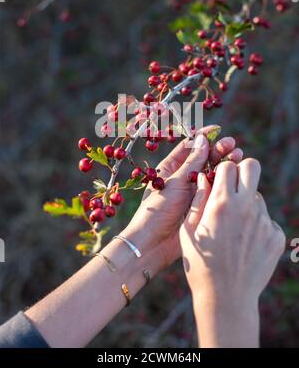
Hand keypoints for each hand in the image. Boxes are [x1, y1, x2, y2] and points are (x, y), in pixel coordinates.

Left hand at [122, 125, 242, 272]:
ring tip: (238, 156)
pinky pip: (216, 189)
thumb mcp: (175, 182)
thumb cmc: (157, 209)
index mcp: (171, 167)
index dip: (204, 137)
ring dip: (225, 163)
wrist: (154, 243)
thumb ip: (192, 162)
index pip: (190, 147)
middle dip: (219, 150)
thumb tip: (202, 139)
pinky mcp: (203, 205)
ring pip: (213, 172)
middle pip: (204, 158)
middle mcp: (184, 177)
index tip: (217, 130)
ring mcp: (194, 191)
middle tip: (232, 145)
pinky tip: (235, 173)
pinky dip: (226, 180)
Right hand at [179, 159, 285, 346]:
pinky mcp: (275, 236)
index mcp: (222, 203)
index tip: (218, 183)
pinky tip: (244, 244)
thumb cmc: (200, 262)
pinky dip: (256, 226)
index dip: (221, 172)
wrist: (225, 298)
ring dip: (247, 204)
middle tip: (233, 187)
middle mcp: (246, 208)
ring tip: (234, 229)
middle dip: (242, 171)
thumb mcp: (189, 230)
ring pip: (258, 197)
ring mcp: (265, 222)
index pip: (228, 166)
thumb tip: (204, 176)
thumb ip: (198, 199)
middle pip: (253, 167)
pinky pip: (266, 220)